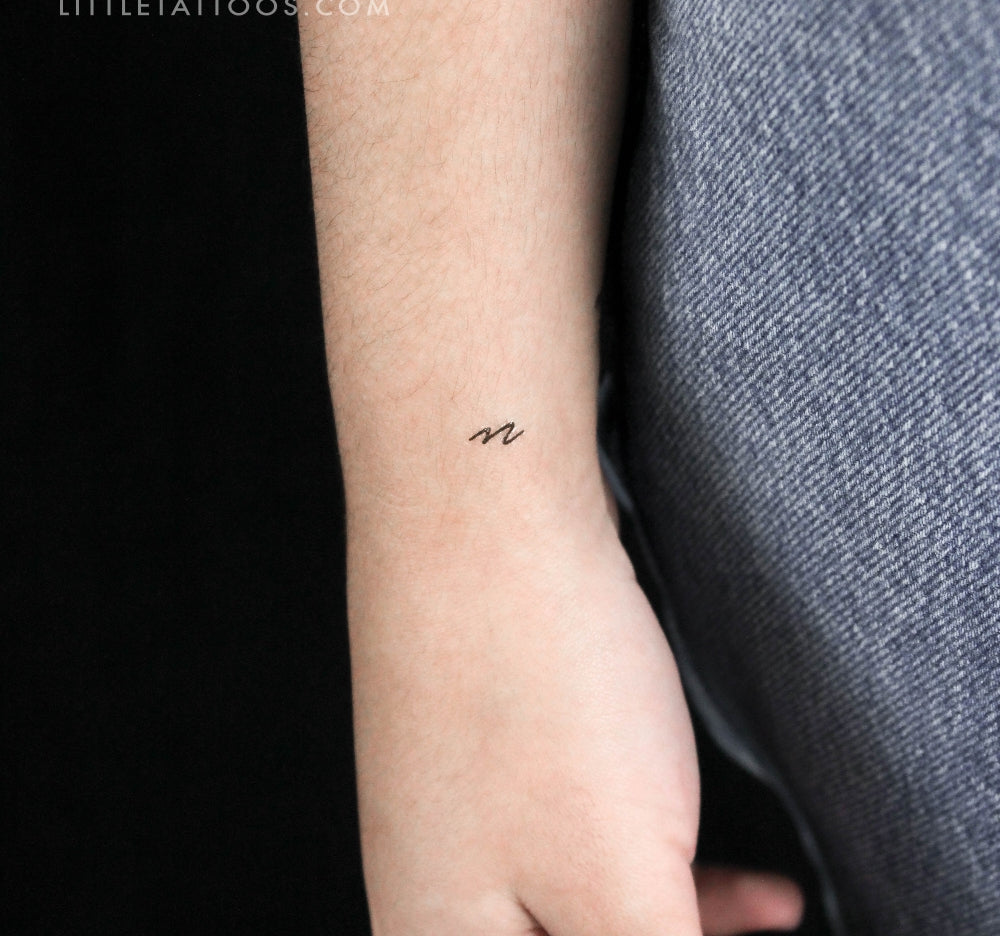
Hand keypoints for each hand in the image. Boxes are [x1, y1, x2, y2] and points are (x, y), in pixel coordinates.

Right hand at [348, 515, 803, 935]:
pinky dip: (644, 840)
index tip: (716, 929)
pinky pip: (567, 820)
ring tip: (764, 905)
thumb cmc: (539, 688)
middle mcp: (429, 874)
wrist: (482, 506)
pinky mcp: (483, 731)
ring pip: (574, 891)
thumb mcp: (617, 880)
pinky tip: (693, 822)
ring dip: (672, 904)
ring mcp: (454, 793)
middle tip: (750, 929)